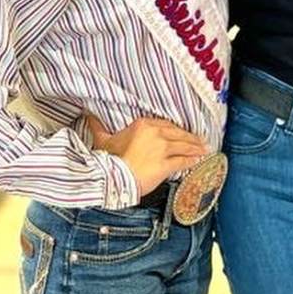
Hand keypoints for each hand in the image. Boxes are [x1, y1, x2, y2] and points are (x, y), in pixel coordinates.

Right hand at [86, 114, 206, 197]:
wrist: (111, 177)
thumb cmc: (107, 160)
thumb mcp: (102, 139)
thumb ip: (98, 126)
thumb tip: (88, 115)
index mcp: (142, 125)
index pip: (166, 125)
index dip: (177, 130)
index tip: (183, 132)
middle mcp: (155, 134)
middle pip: (178, 134)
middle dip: (191, 138)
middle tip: (201, 141)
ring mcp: (162, 149)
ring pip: (183, 146)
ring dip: (195, 148)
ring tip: (204, 149)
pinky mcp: (165, 164)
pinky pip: (182, 161)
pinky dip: (192, 160)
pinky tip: (198, 160)